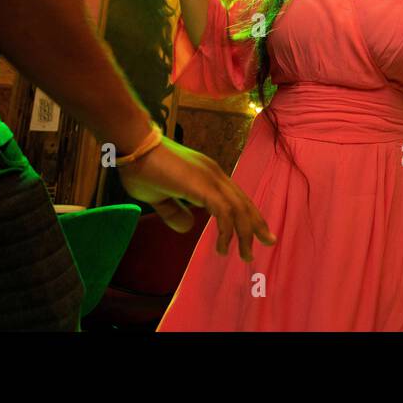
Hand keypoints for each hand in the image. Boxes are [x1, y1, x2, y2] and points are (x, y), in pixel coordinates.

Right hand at [118, 138, 274, 260]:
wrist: (133, 146)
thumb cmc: (141, 168)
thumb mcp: (158, 196)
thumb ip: (174, 211)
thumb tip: (188, 228)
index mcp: (207, 176)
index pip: (235, 197)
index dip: (247, 215)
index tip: (254, 233)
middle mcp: (215, 175)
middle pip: (244, 202)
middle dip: (257, 224)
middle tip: (269, 241)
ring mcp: (210, 178)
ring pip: (238, 209)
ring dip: (245, 233)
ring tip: (246, 255)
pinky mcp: (202, 185)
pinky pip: (223, 211)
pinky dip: (227, 230)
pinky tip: (223, 247)